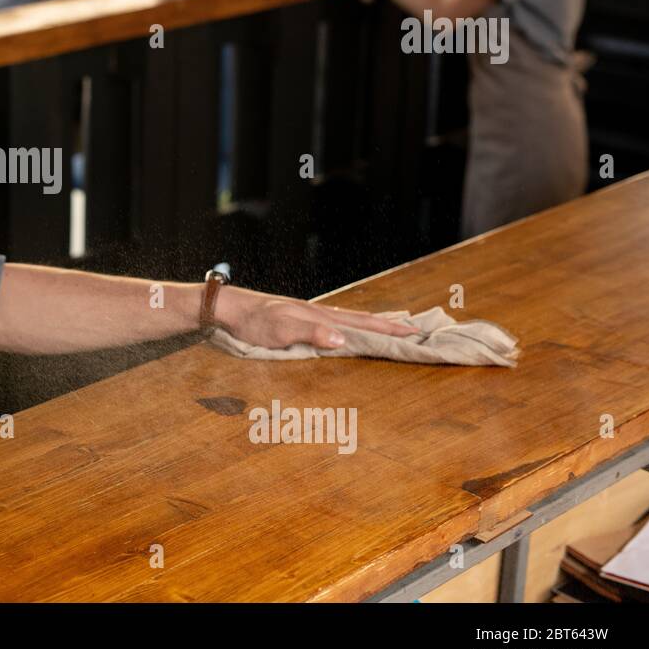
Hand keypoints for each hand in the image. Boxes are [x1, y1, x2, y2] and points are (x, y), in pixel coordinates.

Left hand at [216, 287, 417, 349]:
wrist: (230, 308)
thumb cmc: (253, 322)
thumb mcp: (281, 330)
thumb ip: (311, 333)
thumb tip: (343, 339)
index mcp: (321, 317)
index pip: (364, 324)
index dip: (389, 330)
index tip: (416, 333)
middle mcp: (322, 313)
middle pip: (364, 319)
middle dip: (392, 325)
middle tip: (419, 328)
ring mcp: (313, 314)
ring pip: (353, 318)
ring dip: (377, 322)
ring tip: (397, 323)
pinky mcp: (303, 318)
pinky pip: (339, 320)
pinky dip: (356, 322)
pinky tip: (355, 325)